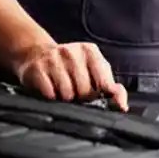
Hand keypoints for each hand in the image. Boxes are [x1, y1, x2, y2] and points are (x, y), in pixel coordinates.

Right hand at [12, 42, 128, 110]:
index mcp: (90, 51)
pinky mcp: (36, 69)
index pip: (103, 82)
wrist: (37, 54)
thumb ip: (111, 87)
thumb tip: (122, 105)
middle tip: (75, 94)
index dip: (99, 95)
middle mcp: (72, 52)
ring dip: (65, 99)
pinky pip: (49, 95)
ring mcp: (53, 59)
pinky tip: (50, 91)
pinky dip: (50, 98)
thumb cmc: (71, 67)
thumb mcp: (94, 70)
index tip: (94, 97)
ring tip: (62, 92)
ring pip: (67, 94)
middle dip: (81, 98)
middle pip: (84, 90)